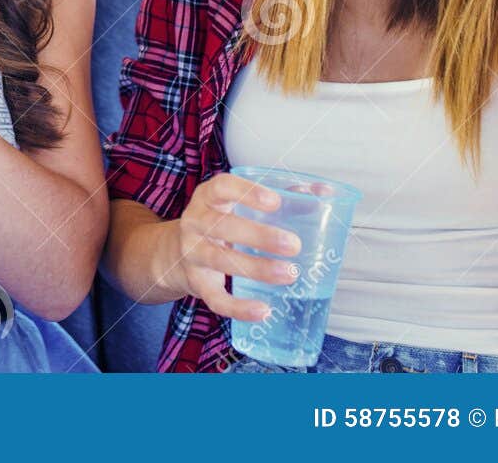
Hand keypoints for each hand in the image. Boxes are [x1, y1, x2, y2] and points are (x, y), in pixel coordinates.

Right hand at [165, 173, 302, 322]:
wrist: (174, 252)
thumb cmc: (220, 222)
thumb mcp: (238, 204)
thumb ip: (280, 196)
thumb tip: (322, 193)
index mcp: (209, 198)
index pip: (221, 187)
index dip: (246, 192)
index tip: (275, 201)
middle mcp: (195, 222)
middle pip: (222, 226)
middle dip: (260, 236)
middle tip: (294, 245)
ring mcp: (193, 253)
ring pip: (220, 260)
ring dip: (257, 269)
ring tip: (289, 273)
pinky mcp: (197, 283)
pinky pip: (216, 298)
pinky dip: (239, 308)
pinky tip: (263, 310)